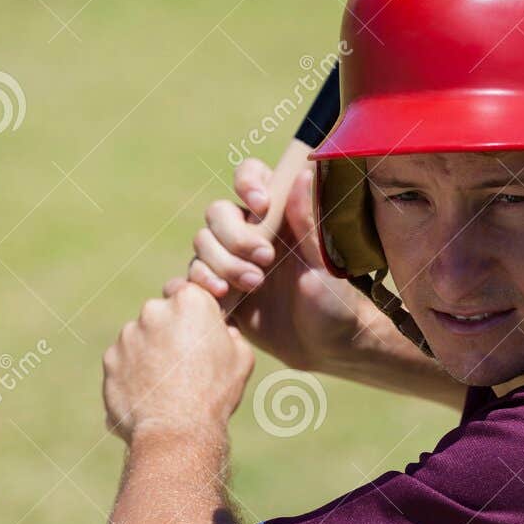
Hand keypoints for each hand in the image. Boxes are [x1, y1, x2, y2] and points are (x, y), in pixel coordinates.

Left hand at [103, 283, 254, 443]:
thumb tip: (222, 331)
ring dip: (150, 352)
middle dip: (169, 331)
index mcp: (189, 302)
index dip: (193, 313)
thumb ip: (228, 334)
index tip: (198, 332)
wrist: (176, 432)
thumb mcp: (241, 358)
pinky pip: (124, 360)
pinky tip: (150, 394)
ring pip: (140, 337)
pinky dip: (133, 372)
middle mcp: (154, 310)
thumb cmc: (215, 393)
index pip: (188, 292)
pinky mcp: (111, 358)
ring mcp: (128, 334)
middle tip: (184, 363)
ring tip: (167, 384)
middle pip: (161, 313)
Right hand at [164, 158, 370, 375]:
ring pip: (202, 245)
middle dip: (235, 237)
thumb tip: (302, 173)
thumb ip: (307, 222)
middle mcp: (250, 234)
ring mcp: (230, 262)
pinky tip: (219, 297)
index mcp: (278, 217)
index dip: (248, 182)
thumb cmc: (334, 302)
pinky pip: (189, 279)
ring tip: (252, 286)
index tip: (261, 206)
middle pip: (217, 213)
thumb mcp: (323, 264)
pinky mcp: (217, 292)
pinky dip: (196, 284)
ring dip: (221, 263)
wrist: (322, 350)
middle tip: (265, 262)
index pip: (250, 177)